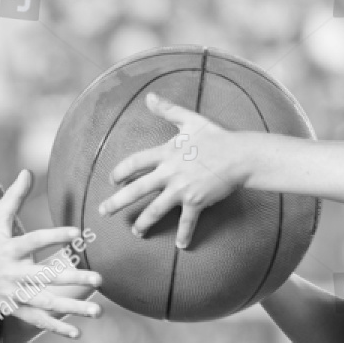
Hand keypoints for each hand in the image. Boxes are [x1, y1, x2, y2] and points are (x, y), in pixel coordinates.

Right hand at [0, 170, 103, 336]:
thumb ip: (14, 197)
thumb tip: (27, 170)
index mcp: (8, 250)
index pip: (34, 242)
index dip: (55, 237)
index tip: (78, 234)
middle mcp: (12, 274)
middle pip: (45, 277)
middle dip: (73, 280)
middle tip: (100, 279)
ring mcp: (14, 294)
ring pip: (46, 303)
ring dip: (73, 309)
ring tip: (99, 312)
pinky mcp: (15, 309)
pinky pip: (38, 320)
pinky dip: (57, 328)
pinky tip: (78, 333)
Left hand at [99, 92, 246, 248]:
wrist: (239, 155)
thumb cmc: (217, 137)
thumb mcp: (191, 120)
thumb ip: (168, 109)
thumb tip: (150, 97)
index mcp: (166, 153)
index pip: (135, 163)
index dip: (120, 171)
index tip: (112, 180)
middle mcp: (169, 173)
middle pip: (136, 189)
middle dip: (117, 202)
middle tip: (103, 211)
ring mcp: (182, 189)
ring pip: (156, 209)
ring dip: (144, 222)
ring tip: (136, 232)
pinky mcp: (197, 201)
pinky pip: (187, 221)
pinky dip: (184, 234)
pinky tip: (180, 246)